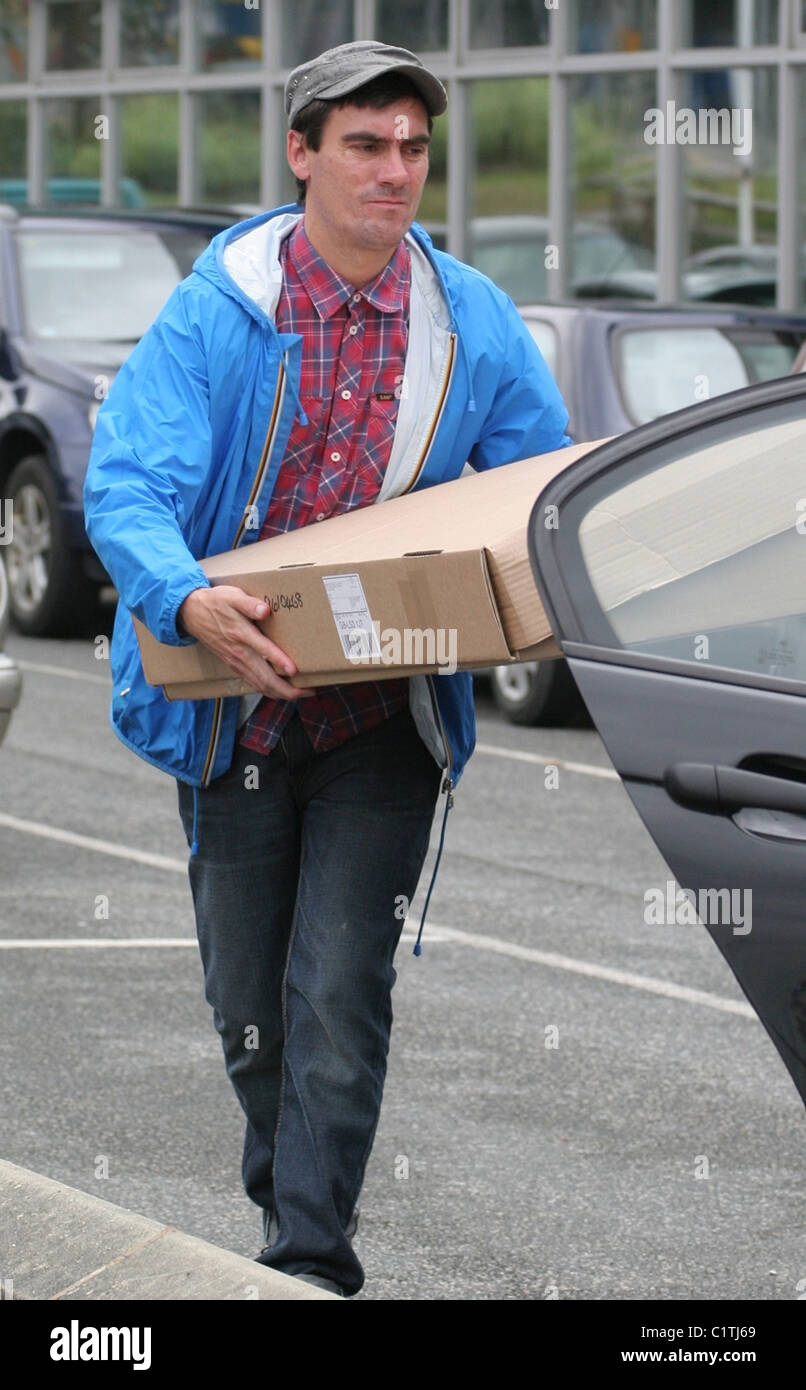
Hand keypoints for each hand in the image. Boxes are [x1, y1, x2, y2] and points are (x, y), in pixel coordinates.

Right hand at [177, 585, 313, 699]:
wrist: (190, 613)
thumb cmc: (215, 602)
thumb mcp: (232, 596)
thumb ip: (249, 604)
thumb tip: (265, 610)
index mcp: (241, 634)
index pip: (264, 650)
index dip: (279, 662)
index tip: (295, 671)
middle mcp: (239, 653)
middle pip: (265, 678)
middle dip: (287, 689)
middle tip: (309, 692)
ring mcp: (236, 662)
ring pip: (259, 685)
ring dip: (280, 693)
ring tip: (300, 694)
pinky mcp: (233, 665)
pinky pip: (252, 683)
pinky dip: (268, 690)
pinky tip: (279, 691)